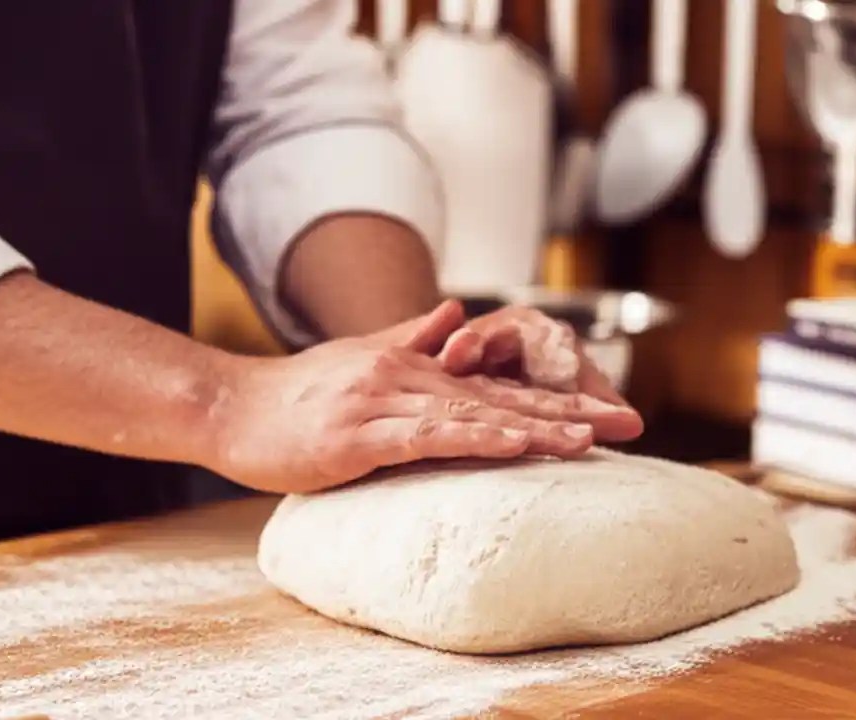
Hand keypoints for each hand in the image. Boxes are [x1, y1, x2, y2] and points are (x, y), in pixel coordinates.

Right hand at [209, 301, 640, 493]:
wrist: (230, 407)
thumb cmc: (292, 396)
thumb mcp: (356, 358)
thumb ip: (408, 335)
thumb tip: (455, 312)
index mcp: (410, 365)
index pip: (494, 384)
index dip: (552, 395)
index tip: (604, 410)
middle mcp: (405, 376)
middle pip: (499, 395)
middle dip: (565, 411)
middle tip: (625, 425)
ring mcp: (382, 403)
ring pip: (472, 413)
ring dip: (533, 426)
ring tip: (587, 440)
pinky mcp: (359, 435)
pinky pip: (427, 436)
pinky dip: (474, 438)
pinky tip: (513, 444)